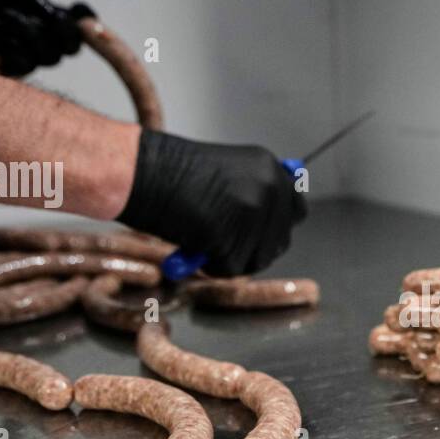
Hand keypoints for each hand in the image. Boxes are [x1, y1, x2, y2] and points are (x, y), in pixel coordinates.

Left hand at [0, 0, 91, 75]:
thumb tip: (56, 12)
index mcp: (23, 11)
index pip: (63, 24)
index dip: (77, 24)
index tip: (84, 18)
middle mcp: (19, 36)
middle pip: (61, 46)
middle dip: (60, 34)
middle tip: (46, 20)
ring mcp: (6, 55)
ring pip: (45, 57)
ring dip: (32, 36)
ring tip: (3, 18)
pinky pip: (21, 68)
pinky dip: (17, 52)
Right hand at [118, 131, 307, 276]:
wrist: (143, 172)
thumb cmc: (175, 173)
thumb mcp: (231, 173)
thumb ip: (256, 193)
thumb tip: (276, 222)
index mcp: (271, 168)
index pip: (296, 210)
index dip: (275, 226)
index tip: (258, 231)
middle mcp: (270, 189)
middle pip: (280, 240)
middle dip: (255, 247)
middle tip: (224, 239)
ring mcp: (254, 215)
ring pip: (258, 260)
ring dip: (233, 257)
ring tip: (205, 235)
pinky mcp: (234, 238)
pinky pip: (231, 270)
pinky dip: (212, 265)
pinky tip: (195, 243)